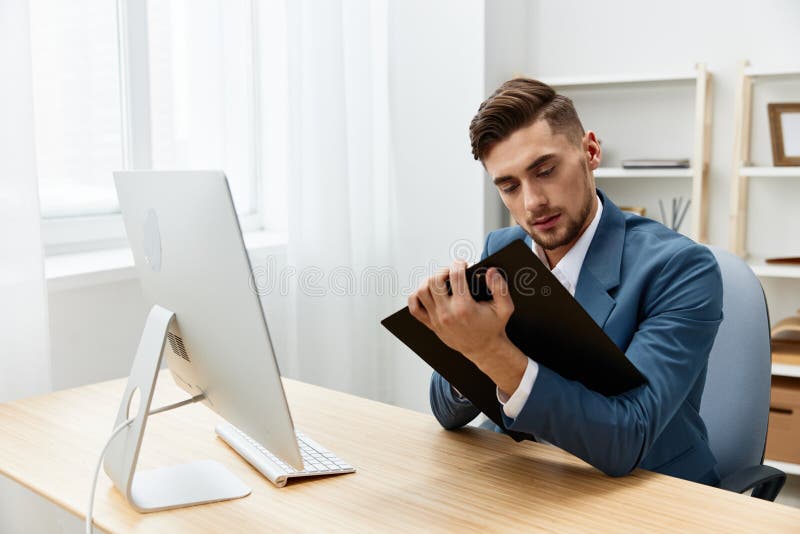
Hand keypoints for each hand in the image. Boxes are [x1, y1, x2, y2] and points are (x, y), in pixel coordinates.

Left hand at [408, 260, 527, 393]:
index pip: (455, 276)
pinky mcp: (431, 324)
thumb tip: (490, 272)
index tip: (463, 264)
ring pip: (422, 292)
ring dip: (429, 281)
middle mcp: (448, 313)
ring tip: (440, 280)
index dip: (458, 264)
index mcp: (465, 308)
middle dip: (443, 271)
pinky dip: (416, 297)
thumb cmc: (493, 327)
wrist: (484, 349)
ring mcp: (437, 319)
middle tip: (451, 271)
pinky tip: (427, 292)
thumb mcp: (505, 308)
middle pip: (434, 281)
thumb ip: (500, 288)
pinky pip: (415, 308)